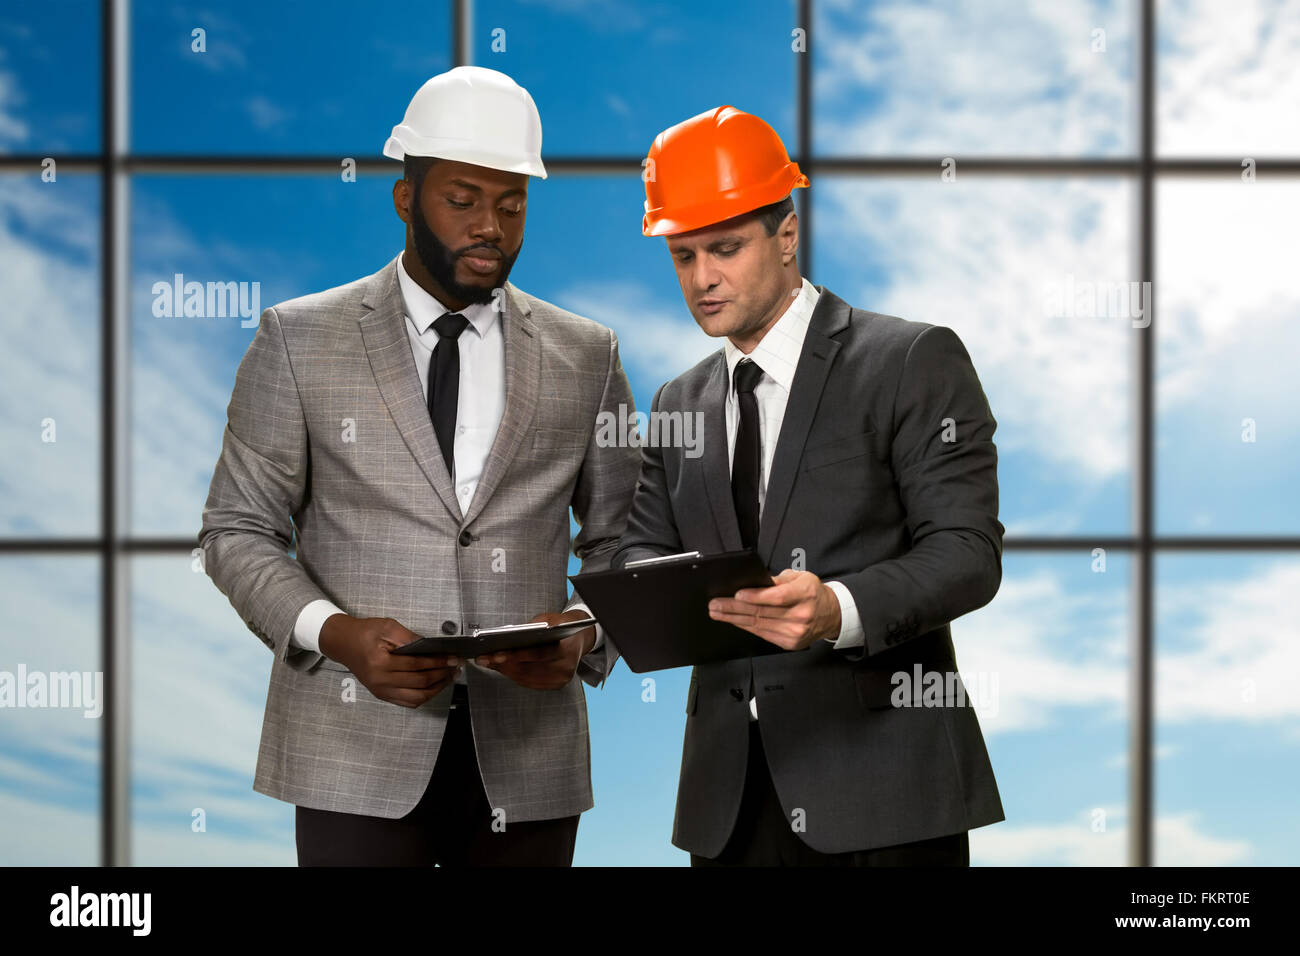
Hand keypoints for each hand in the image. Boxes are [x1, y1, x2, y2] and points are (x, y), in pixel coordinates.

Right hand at [319, 614, 460, 707]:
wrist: (344, 643)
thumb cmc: (365, 633)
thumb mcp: (388, 626)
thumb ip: (410, 637)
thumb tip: (433, 647)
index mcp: (381, 663)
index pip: (417, 665)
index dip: (437, 662)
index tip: (452, 657)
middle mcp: (381, 681)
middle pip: (419, 683)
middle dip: (441, 675)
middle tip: (454, 667)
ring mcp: (381, 691)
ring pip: (416, 697)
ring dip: (437, 689)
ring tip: (449, 677)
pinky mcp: (382, 695)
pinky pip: (408, 702)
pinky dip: (424, 696)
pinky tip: (435, 687)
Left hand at [474, 609, 596, 690]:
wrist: (578, 638)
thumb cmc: (561, 626)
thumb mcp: (548, 619)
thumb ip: (530, 629)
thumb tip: (503, 637)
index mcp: (566, 648)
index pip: (538, 654)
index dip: (516, 655)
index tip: (495, 653)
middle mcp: (566, 666)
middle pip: (529, 669)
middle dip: (503, 664)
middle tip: (484, 658)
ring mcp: (561, 678)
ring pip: (527, 678)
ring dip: (505, 671)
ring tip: (489, 662)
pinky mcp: (556, 685)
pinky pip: (530, 683)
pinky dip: (515, 676)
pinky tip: (503, 668)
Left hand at [707, 568, 841, 650]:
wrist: (830, 615)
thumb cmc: (812, 593)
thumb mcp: (800, 577)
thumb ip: (777, 580)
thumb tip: (753, 583)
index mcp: (805, 594)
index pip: (777, 597)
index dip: (755, 597)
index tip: (737, 594)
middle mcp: (801, 615)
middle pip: (762, 612)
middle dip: (734, 608)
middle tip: (715, 604)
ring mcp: (795, 632)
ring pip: (758, 625)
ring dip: (734, 619)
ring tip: (717, 612)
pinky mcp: (789, 643)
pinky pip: (762, 634)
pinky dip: (746, 626)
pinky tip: (733, 621)